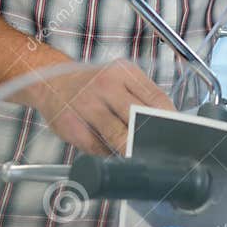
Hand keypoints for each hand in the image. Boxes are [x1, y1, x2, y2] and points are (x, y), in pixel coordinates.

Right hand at [28, 58, 175, 155]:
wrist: (51, 82)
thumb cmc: (92, 84)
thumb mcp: (119, 78)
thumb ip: (141, 96)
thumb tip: (167, 120)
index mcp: (123, 72)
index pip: (156, 98)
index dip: (169, 119)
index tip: (174, 131)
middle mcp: (105, 85)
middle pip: (139, 118)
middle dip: (150, 136)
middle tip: (157, 147)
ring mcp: (87, 105)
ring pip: (119, 137)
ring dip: (131, 149)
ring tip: (136, 154)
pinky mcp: (71, 126)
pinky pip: (98, 148)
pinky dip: (108, 153)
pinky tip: (110, 150)